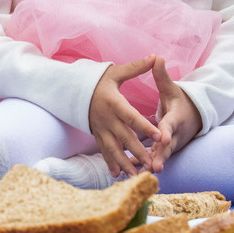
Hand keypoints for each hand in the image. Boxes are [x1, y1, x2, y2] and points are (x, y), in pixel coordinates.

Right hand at [88, 55, 163, 176]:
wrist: (73, 90)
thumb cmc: (98, 81)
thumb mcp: (115, 73)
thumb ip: (136, 68)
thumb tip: (155, 56)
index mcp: (114, 103)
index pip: (132, 117)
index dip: (146, 127)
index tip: (160, 137)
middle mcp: (107, 119)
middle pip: (126, 138)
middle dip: (140, 152)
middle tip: (154, 164)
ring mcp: (101, 129)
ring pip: (114, 149)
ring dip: (126, 163)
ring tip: (138, 176)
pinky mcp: (97, 135)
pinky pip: (104, 151)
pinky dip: (110, 163)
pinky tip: (118, 176)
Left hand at [148, 59, 201, 171]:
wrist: (192, 117)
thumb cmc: (179, 101)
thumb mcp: (171, 88)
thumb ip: (161, 76)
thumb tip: (156, 56)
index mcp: (176, 118)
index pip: (171, 125)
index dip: (166, 132)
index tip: (162, 138)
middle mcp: (175, 135)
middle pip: (167, 147)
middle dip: (161, 157)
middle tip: (155, 167)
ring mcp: (170, 146)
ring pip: (160, 157)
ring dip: (151, 165)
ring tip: (141, 175)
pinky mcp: (164, 152)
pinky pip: (153, 160)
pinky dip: (144, 166)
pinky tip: (132, 173)